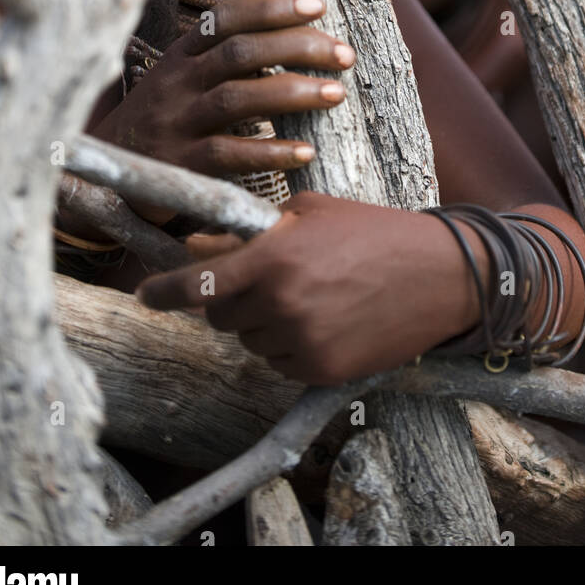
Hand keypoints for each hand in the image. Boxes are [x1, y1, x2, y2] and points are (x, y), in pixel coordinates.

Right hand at [91, 0, 354, 222]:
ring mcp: (176, 122)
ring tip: (337, 93)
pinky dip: (270, 151)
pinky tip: (306, 151)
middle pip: (240, 52)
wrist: (105, 167)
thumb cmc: (166, 115)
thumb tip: (299, 31)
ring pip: (237, 98)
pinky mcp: (180, 165)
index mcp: (182, 54)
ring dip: (293, 93)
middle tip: (344, 54)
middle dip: (297, 47)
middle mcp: (177, 82)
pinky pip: (228, 155)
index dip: (271, 7)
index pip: (226, 17)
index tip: (317, 5)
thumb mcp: (183, 76)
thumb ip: (225, 55)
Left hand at [136, 191, 491, 384]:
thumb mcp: (309, 214)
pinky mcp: (322, 371)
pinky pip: (281, 362)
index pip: (198, 285)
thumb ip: (249, 232)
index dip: (164, 291)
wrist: (439, 275)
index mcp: (274, 259)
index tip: (145, 294)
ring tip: (309, 295)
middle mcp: (282, 305)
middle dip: (231, 300)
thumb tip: (196, 248)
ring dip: (264, 322)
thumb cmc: (372, 231)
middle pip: (222, 317)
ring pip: (251, 341)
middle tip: (265, 281)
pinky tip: (326, 319)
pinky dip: (290, 345)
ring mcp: (302, 343)